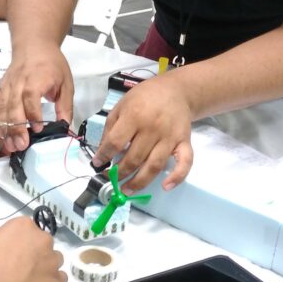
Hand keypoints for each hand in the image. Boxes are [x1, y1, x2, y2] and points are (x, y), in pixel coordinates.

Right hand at [0, 44, 73, 151]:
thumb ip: (65, 105)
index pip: (31, 98)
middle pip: (13, 106)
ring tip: (11, 146)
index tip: (37, 130)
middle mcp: (18, 83)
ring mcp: (6, 86)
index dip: (32, 115)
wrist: (34, 46)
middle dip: (16, 128)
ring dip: (5, 128)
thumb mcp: (66, 83)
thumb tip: (65, 126)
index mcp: (36, 79)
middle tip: (21, 146)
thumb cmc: (52, 64)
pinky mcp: (0, 88)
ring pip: (1, 109)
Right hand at [0, 217, 65, 281]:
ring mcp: (53, 261)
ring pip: (55, 261)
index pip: (29, 230)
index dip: (23, 244)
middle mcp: (42, 239)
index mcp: (23, 226)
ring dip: (46, 268)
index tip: (16, 254)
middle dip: (37, 254)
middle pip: (44, 244)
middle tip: (22, 270)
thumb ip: (6, 245)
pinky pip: (60, 280)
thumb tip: (10, 256)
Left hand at [90, 71, 193, 192]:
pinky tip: (165, 186)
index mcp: (134, 116)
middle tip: (110, 180)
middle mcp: (152, 128)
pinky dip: (177, 177)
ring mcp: (170, 137)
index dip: (104, 156)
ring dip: (139, 182)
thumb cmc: (145, 97)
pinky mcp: (184, 142)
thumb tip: (102, 152)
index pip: (115, 142)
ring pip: (154, 165)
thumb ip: (111, 127)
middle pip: (134, 158)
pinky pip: (184, 163)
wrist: (176, 90)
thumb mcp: (122, 105)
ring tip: (126, 191)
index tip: (97, 165)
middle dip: (119, 173)